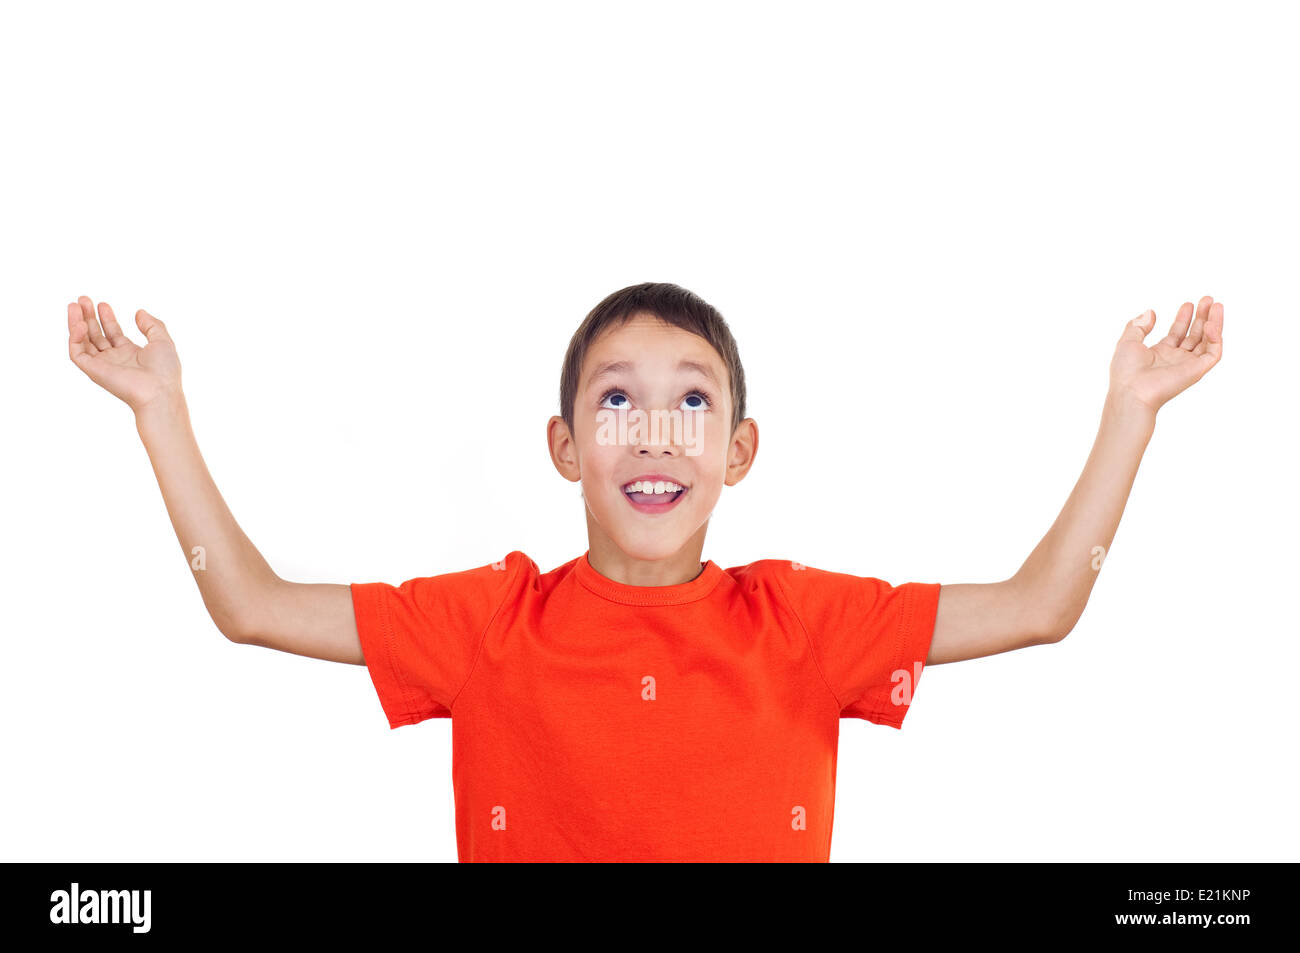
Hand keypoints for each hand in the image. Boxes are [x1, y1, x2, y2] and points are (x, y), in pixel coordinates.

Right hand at [67, 296, 182, 412]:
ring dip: (76, 323)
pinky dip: (75, 338)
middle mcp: (114, 359)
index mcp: (130, 353)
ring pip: (83, 341)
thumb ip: (152, 325)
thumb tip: (139, 312)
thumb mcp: (162, 341)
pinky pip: (77, 353)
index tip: (102, 304)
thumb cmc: (165, 371)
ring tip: (74, 305)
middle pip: (96, 335)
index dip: (107, 318)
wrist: (159, 391)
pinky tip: (80, 324)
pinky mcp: (93, 371)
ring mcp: (102, 365)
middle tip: (83, 299)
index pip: (113, 333)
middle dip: (88, 317)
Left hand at [1109, 296, 1222, 413]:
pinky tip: (1211, 324)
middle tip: (1207, 299)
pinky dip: (1216, 338)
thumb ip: (1138, 326)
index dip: (1183, 318)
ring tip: (1216, 305)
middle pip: (1194, 335)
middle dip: (1202, 317)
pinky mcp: (1197, 370)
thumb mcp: (1128, 342)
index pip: (1177, 333)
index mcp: (1160, 353)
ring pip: (1207, 341)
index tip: (1188, 304)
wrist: (1132, 391)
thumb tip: (1150, 312)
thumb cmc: (1126, 371)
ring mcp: (1187, 364)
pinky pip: (1213, 353)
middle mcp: (1176, 359)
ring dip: (1214, 323)